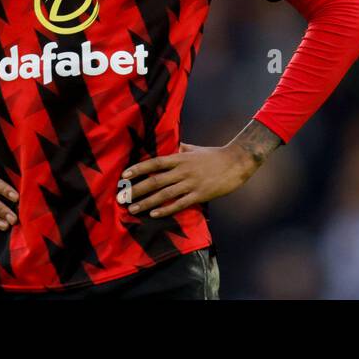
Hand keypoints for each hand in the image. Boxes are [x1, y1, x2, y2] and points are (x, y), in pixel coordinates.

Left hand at [120, 142, 260, 218]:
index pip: (154, 163)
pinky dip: (166, 210)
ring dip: (146, 202)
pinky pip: (179, 204)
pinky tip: (154, 214)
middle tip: (121, 197)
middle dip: (136, 190)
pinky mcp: (200, 195)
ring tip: (132, 208)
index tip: (124, 175)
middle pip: (155, 181)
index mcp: (180, 157)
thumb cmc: (215, 155)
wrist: (237, 162)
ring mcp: (191, 183)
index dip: (139, 169)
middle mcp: (183, 170)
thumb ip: (181, 148)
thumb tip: (171, 145)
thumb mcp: (195, 149)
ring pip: (164, 194)